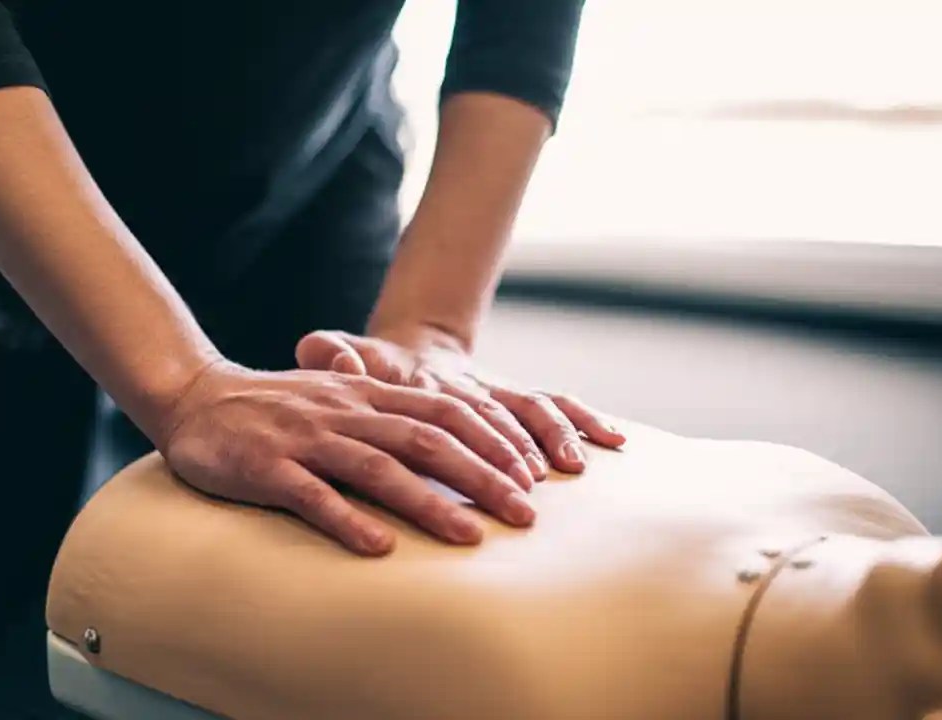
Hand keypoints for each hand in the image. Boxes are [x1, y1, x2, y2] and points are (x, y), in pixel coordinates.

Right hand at [159, 361, 536, 556]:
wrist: (194, 396)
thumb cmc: (272, 404)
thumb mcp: (334, 392)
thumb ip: (384, 405)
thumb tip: (448, 425)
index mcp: (366, 394)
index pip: (444, 410)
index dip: (492, 440)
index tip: (531, 475)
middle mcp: (344, 411)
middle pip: (425, 440)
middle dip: (481, 475)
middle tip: (525, 513)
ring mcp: (305, 438)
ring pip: (378, 468)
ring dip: (428, 503)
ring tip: (470, 536)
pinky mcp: (266, 466)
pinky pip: (312, 495)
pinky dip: (347, 520)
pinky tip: (378, 548)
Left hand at [295, 325, 625, 478]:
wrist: (405, 348)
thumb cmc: (369, 369)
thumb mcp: (342, 358)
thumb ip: (333, 354)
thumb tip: (325, 351)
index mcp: (427, 382)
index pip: (454, 414)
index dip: (476, 446)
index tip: (494, 476)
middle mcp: (469, 385)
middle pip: (498, 419)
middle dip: (515, 460)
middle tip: (527, 502)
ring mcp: (495, 390)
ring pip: (533, 408)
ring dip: (554, 438)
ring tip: (573, 468)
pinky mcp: (513, 397)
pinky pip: (555, 403)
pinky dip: (586, 419)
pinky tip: (617, 441)